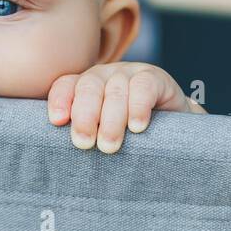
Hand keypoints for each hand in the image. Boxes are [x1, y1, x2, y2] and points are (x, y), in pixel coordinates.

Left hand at [46, 63, 204, 152]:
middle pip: (88, 88)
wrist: (173, 129)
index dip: (60, 101)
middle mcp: (103, 76)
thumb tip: (63, 156)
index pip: (65, 86)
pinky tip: (137, 127)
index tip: (58, 122)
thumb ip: (85, 136)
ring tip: (109, 146)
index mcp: (84, 86)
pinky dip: (138, 107)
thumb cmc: (127, 137)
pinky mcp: (154, 78)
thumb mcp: (101, 134)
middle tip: (84, 144)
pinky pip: (143, 87)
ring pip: (115, 91)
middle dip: (84, 116)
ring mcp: (128, 73)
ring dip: (111, 120)